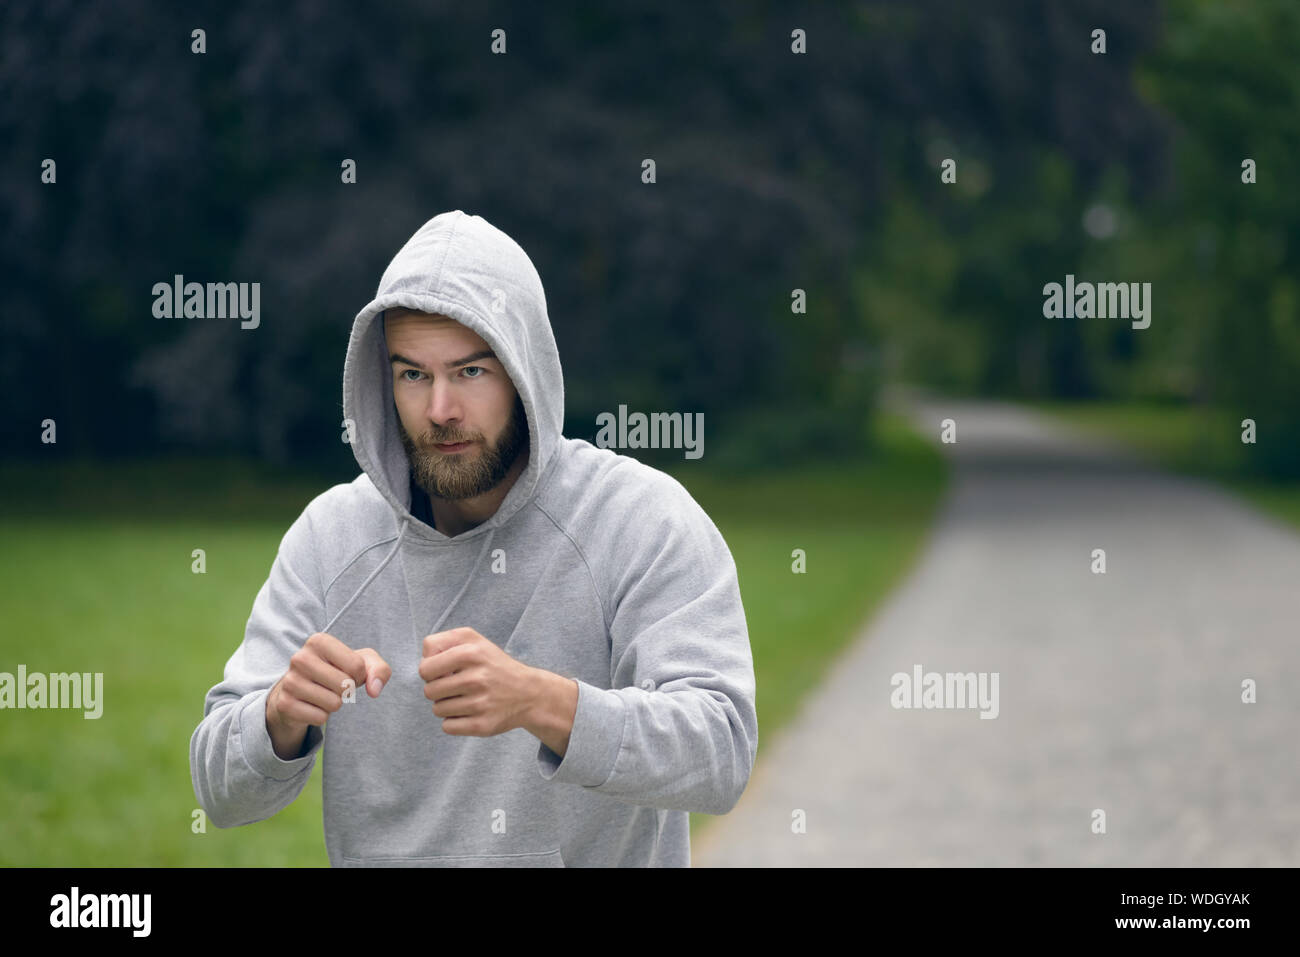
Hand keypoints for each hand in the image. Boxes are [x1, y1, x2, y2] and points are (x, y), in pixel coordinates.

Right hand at [267, 631, 390, 733]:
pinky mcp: (285, 704)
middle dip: (346, 690)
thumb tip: (375, 691)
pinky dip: (322, 716)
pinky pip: (321, 718)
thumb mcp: (362, 663)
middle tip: (334, 685)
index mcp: (319, 641)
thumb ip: (379, 670)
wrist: (299, 691)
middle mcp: (300, 658)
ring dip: (335, 703)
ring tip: (323, 694)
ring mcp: (290, 681)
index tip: (346, 672)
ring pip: (334, 703)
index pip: (357, 666)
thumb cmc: (337, 671)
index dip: (359, 675)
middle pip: (345, 685)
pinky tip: (312, 705)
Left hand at [418, 626, 537, 736]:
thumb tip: (424, 661)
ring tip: (466, 698)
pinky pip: (448, 727)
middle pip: (429, 691)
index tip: (445, 671)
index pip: (425, 668)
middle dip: (438, 689)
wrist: (529, 693)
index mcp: (471, 653)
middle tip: (456, 686)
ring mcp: (480, 704)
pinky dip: (454, 721)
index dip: (430, 671)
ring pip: (437, 710)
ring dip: (447, 705)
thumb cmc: (493, 665)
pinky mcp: (482, 726)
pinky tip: (469, 712)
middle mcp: (476, 678)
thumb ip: (442, 642)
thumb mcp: (473, 640)